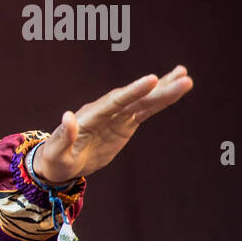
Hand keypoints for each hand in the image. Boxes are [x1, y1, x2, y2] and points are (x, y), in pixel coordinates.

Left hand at [32, 65, 193, 185]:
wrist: (59, 163)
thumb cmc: (55, 159)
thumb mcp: (56, 152)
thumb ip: (64, 136)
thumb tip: (67, 116)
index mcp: (89, 117)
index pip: (114, 101)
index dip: (133, 91)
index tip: (152, 79)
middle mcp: (104, 111)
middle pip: (134, 98)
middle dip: (158, 89)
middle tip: (182, 77)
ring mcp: (115, 116)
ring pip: (143, 101)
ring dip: (164, 90)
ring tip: (186, 77)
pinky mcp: (124, 123)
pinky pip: (145, 110)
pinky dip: (160, 100)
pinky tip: (175, 89)